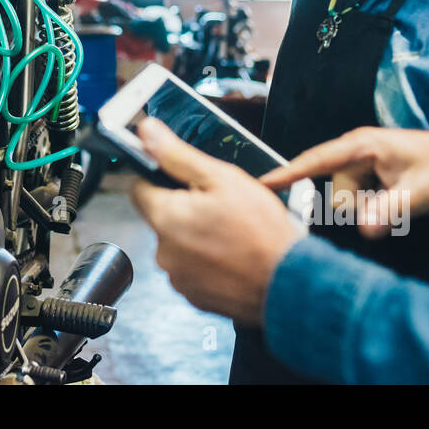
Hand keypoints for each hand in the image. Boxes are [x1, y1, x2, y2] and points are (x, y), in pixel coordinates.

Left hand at [129, 118, 305, 325]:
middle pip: (162, 217)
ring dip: (197, 236)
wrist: (289, 284)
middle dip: (185, 208)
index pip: (139, 189)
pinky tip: (233, 256)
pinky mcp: (194, 297)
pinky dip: (208, 262)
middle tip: (221, 207)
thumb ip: (178, 155)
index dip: (160, 178)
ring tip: (232, 234)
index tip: (185, 179)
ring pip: (178, 244)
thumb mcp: (222, 179)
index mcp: (165, 218)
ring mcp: (178, 278)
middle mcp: (163, 252)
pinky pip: (192, 269)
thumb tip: (146, 131)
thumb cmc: (260, 231)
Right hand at [259, 127, 428, 238]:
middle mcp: (356, 150)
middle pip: (337, 191)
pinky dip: (373, 206)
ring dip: (370, 207)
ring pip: (346, 199)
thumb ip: (389, 211)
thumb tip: (364, 230)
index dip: (287, 172)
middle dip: (361, 206)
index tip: (261, 183)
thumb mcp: (419, 194)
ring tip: (400, 198)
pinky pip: (357, 199)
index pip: (316, 160)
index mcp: (362, 145)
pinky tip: (395, 199)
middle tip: (396, 202)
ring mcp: (361, 163)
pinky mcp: (367, 175)